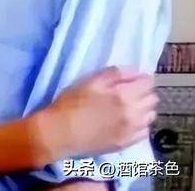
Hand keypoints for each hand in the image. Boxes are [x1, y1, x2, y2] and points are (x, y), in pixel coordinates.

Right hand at [39, 66, 157, 158]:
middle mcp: (134, 113)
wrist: (62, 132)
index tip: (133, 78)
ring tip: (129, 106)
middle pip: (152, 99)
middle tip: (129, 91)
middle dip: (144, 92)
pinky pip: (145, 131)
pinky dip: (140, 124)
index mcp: (124, 95)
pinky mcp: (127, 143)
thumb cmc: (72, 102)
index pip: (148, 83)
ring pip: (151, 116)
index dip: (142, 78)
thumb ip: (114, 74)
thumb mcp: (90, 81)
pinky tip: (127, 121)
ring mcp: (132, 130)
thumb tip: (135, 71)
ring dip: (144, 108)